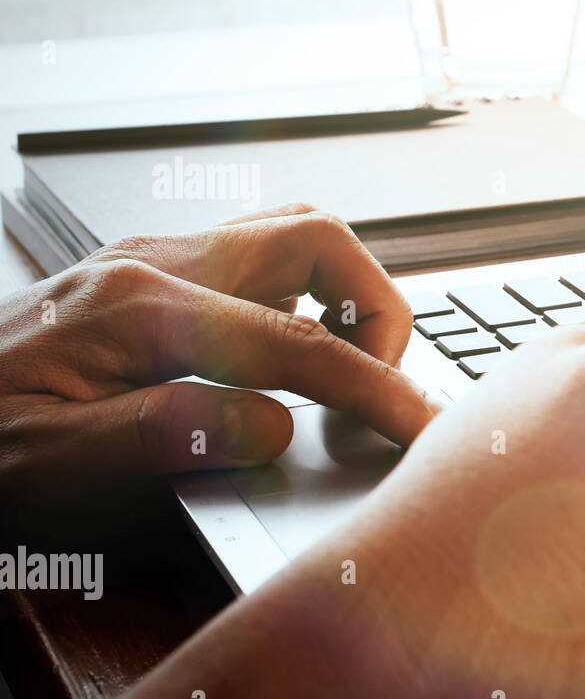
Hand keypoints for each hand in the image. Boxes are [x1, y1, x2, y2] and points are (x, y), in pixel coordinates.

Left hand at [0, 202, 437, 496]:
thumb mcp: (50, 466)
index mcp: (138, 311)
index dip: (375, 388)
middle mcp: (155, 264)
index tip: (420, 423)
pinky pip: (259, 256)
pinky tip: (289, 350)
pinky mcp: (154, 271)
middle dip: (375, 308)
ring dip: (343, 293)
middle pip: (315, 237)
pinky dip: (305, 296)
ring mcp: (156, 258)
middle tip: (376, 384)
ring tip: (346, 365)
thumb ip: (168, 435)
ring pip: (293, 233)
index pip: (296, 345)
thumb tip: (273, 421)